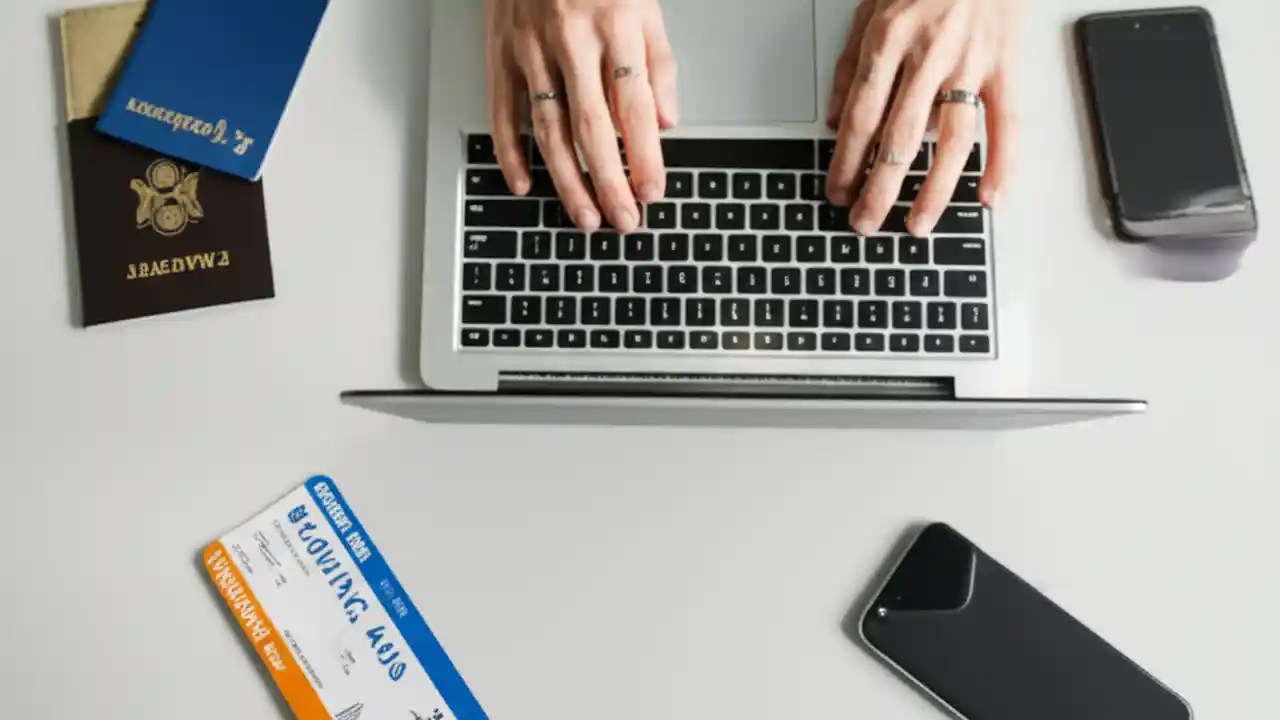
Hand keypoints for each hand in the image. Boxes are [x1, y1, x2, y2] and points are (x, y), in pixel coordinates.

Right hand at [485, 0, 678, 233]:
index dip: (645, 155)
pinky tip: (524, 183)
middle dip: (609, 182)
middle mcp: (572, 39)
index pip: (635, 106)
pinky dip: (510, 152)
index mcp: (617, 25)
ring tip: (585, 216)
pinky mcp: (500, 52)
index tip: (653, 192)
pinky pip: (503, 110)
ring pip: (549, 127)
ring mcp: (531, 48)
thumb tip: (667, 122)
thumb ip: (659, 64)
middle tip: (623, 220)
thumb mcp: (645, 4)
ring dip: (567, 180)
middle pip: (592, 127)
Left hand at [825, 0, 1022, 236]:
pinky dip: (1002, 164)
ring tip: (917, 225)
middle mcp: (929, 55)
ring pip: (951, 141)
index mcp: (888, 40)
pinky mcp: (1006, 67)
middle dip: (879, 188)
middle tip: (865, 222)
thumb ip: (849, 65)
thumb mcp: (869, 7)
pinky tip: (990, 198)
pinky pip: (1006, 123)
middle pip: (899, 138)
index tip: (836, 191)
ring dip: (933, 191)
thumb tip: (833, 121)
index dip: (846, 162)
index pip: (861, 117)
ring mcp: (970, 63)